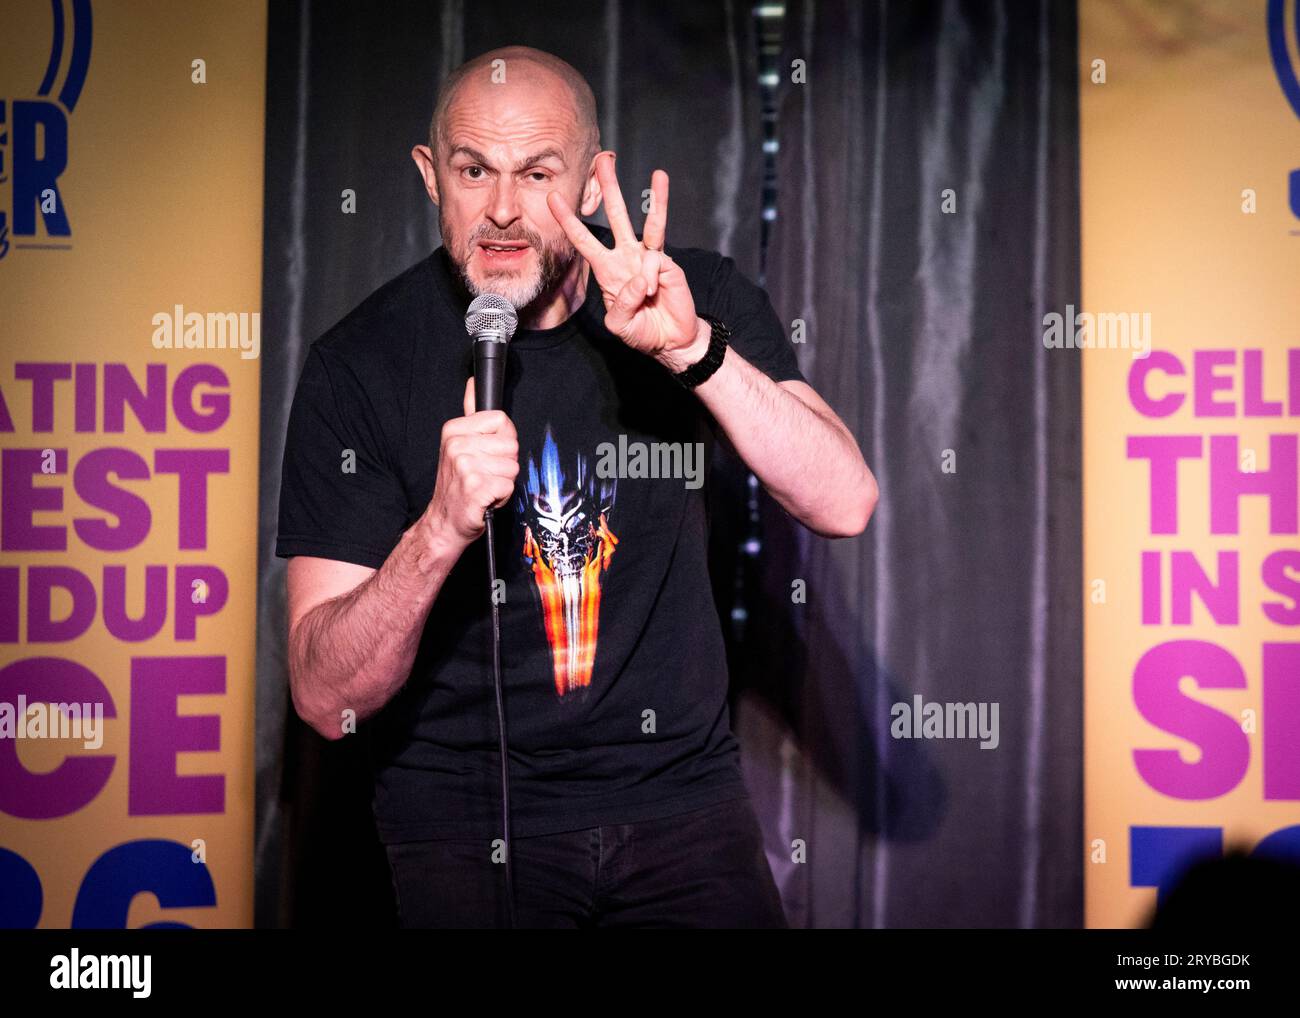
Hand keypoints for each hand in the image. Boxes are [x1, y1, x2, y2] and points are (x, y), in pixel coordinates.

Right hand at [422, 378, 518, 550]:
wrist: (444, 521)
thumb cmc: (458, 485)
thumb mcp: (459, 444)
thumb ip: (472, 413)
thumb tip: (473, 382)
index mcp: (454, 430)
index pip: (502, 420)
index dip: (503, 440)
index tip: (487, 453)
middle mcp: (457, 445)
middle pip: (511, 445)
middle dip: (504, 464)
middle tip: (484, 475)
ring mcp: (464, 466)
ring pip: (512, 467)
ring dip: (503, 482)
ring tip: (484, 486)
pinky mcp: (474, 488)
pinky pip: (508, 486)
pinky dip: (501, 497)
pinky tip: (485, 499)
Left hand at [547, 152, 707, 369]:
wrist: (670, 340)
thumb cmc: (641, 330)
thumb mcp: (619, 325)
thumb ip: (621, 305)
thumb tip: (638, 279)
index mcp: (608, 268)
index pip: (584, 240)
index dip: (568, 220)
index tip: (552, 198)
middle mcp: (628, 257)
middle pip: (617, 216)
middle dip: (610, 188)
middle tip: (603, 160)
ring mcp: (649, 259)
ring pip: (651, 224)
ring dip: (656, 199)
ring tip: (659, 175)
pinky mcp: (669, 266)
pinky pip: (655, 264)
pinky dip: (650, 279)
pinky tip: (652, 292)